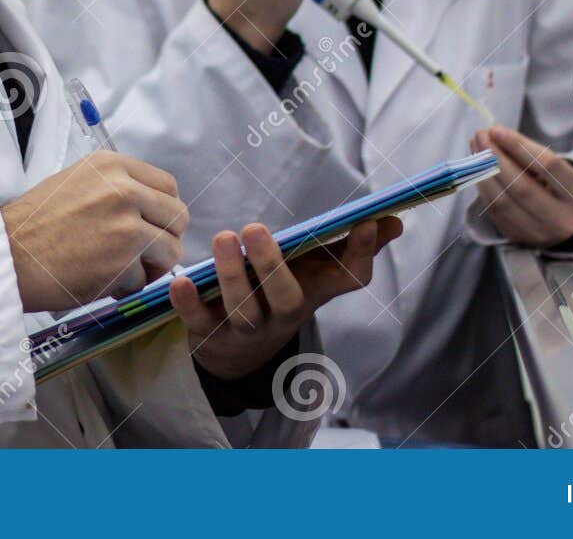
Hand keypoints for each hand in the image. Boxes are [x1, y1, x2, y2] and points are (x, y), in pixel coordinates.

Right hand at [1, 151, 188, 311]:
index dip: (165, 211)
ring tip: (121, 270)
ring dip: (150, 266)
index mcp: (113, 165)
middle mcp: (124, 189)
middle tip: (144, 256)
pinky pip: (144, 279)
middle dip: (166, 240)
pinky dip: (127, 287)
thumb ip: (117, 186)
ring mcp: (126, 224)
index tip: (153, 226)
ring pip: (170, 250)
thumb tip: (154, 206)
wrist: (6, 255)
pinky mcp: (123, 260)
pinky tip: (101, 281)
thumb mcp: (77, 181)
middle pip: (178, 216)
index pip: (168, 186)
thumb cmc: (36, 224)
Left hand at [170, 217, 402, 380]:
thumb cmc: (280, 296)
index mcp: (313, 293)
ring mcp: (245, 330)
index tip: (367, 221)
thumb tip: (393, 220)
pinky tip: (180, 280)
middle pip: (285, 299)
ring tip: (223, 238)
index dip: (361, 253)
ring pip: (243, 312)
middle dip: (272, 265)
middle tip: (255, 228)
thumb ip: (350, 249)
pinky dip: (188, 304)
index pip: (347, 278)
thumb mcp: (315, 275)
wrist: (238, 352)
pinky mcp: (209, 334)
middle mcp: (282, 315)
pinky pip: (199, 322)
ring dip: (231, 276)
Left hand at [471, 125, 572, 245]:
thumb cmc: (563, 189)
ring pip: (502, 201)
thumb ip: (531, 154)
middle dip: (495, 158)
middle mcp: (560, 219)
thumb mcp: (561, 170)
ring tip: (476, 148)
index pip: (548, 166)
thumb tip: (494, 136)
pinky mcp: (517, 238)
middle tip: (481, 135)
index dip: (519, 146)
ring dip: (483, 171)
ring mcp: (537, 233)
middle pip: (521, 186)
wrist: (572, 226)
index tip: (497, 130)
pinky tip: (478, 169)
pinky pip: (493, 211)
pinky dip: (483, 187)